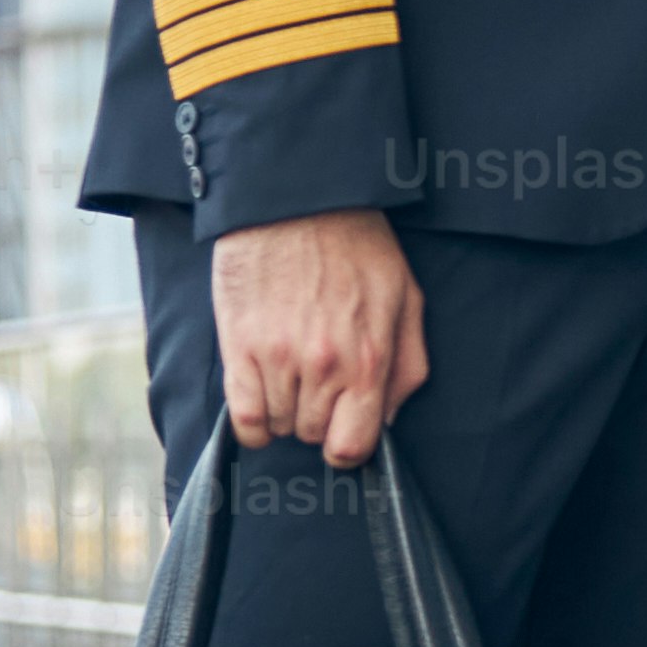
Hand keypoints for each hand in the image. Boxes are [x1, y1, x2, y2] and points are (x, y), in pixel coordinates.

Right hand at [210, 208, 427, 464]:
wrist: (298, 200)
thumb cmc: (357, 246)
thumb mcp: (405, 299)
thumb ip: (406, 366)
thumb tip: (388, 419)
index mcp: (369, 360)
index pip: (352, 446)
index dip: (348, 445)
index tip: (342, 430)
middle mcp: (324, 367)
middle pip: (312, 436)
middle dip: (317, 419)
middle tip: (317, 383)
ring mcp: (279, 359)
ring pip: (278, 426)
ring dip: (284, 410)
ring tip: (290, 374)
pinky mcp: (240, 346)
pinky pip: (243, 417)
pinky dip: (251, 422)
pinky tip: (261, 397)